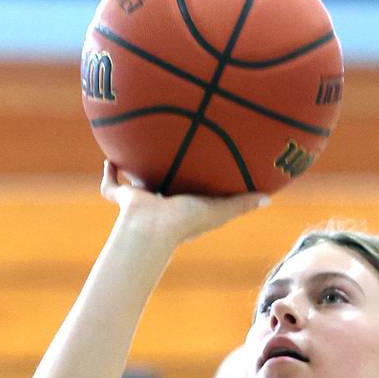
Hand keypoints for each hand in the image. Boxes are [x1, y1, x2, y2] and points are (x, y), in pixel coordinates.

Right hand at [100, 161, 269, 247]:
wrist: (152, 229)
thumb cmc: (187, 221)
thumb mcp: (219, 210)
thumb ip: (241, 204)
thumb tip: (268, 199)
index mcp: (184, 207)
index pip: (193, 194)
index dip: (198, 185)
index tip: (203, 171)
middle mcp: (162, 204)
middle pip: (164, 186)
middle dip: (167, 174)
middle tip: (171, 155)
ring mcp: (141, 203)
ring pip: (136, 184)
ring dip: (136, 170)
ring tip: (137, 148)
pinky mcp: (123, 198)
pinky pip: (113, 184)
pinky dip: (110, 172)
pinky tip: (110, 153)